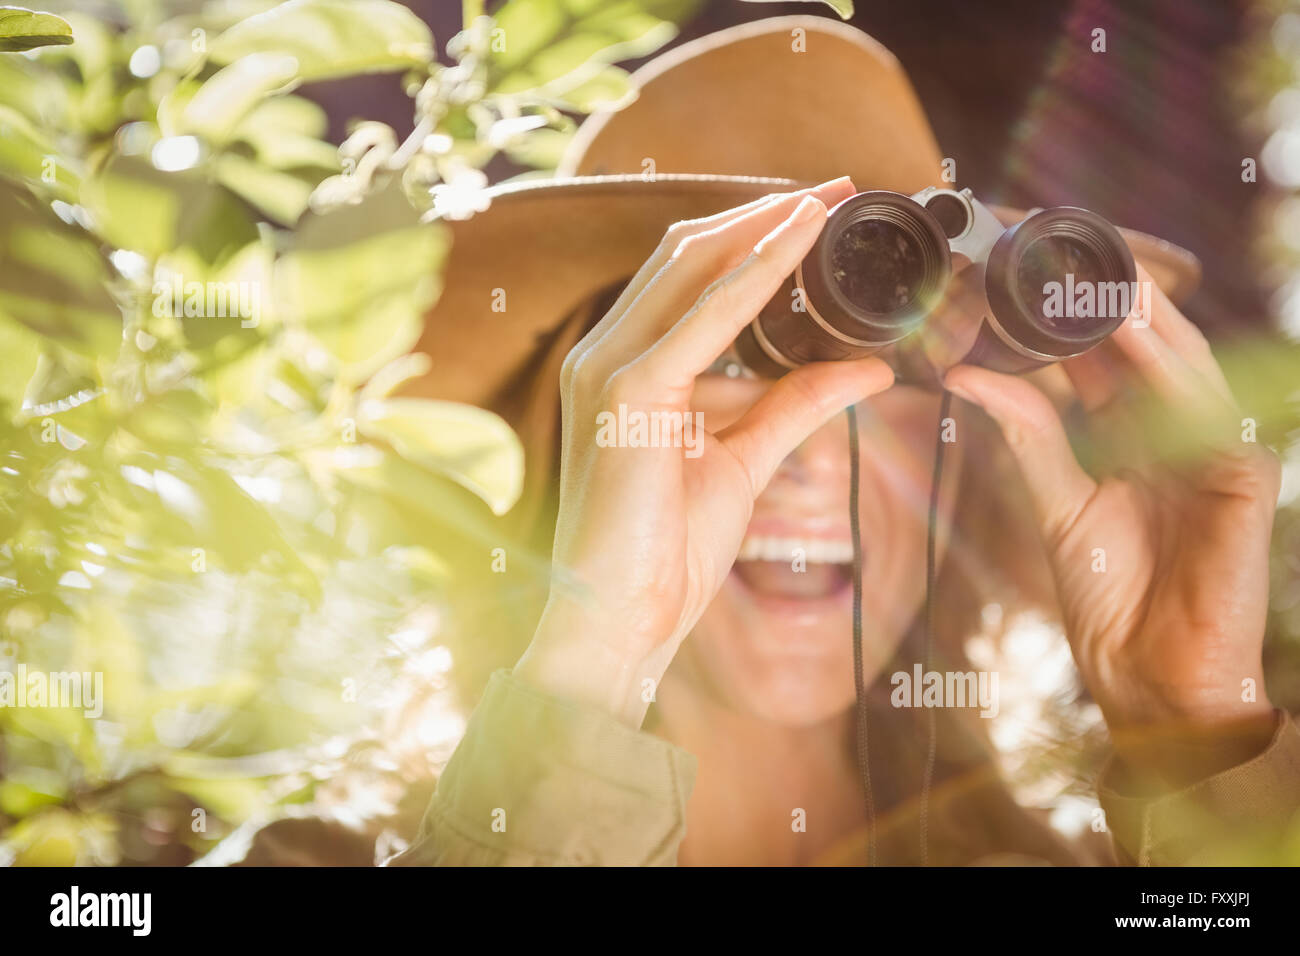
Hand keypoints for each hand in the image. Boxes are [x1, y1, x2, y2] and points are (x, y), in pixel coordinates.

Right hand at [514, 178, 894, 726]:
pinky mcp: (625, 392)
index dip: (753, 236)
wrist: (621, 621)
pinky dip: (755, 272)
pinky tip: (800, 239)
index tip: (819, 213)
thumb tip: (870, 369)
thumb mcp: (746, 460)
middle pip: (688, 254)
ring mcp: (609, 368)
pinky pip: (702, 317)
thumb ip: (797, 405)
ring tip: (828, 198)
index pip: (687, 276)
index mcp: (627, 367)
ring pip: (691, 265)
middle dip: (764, 213)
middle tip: (838, 188)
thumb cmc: (666, 549)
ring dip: (764, 225)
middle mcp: (607, 355)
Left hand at [945, 265, 1280, 787]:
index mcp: (1129, 433)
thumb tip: (961, 374)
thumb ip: (1025, 433)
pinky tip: (1135, 330)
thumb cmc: (1109, 595)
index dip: (1063, 310)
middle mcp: (1172, 429)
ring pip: (1179, 363)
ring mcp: (1211, 447)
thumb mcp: (1057, 502)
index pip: (1098, 356)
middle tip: (1055, 245)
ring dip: (1141, 315)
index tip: (1014, 267)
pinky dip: (1169, 368)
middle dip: (1103, 295)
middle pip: (1141, 346)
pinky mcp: (1243, 474)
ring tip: (1097, 269)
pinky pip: (1205, 408)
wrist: (1149, 673)